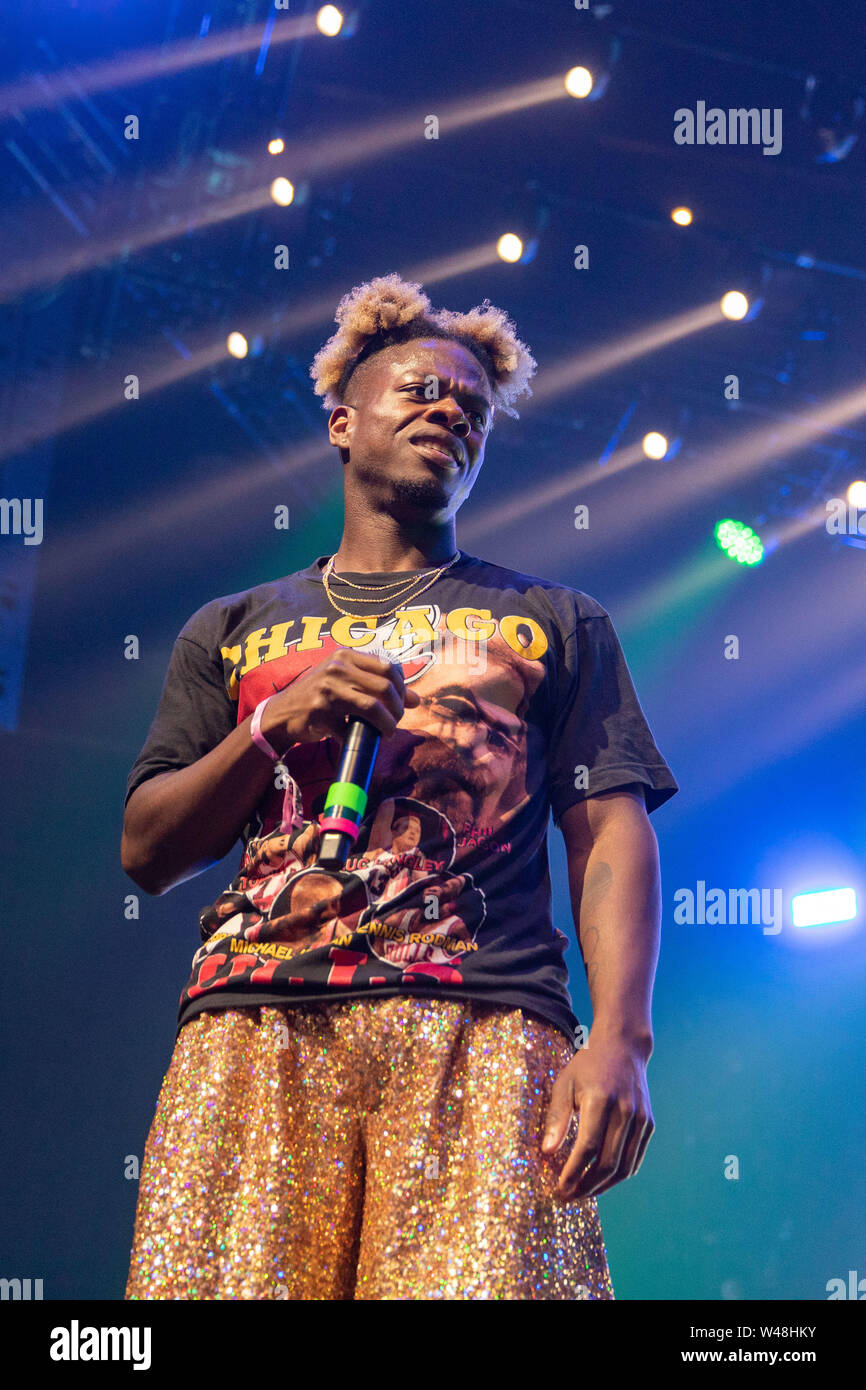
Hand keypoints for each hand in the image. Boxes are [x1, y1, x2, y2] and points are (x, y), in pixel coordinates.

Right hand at [261, 650, 420, 750]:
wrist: (282, 713)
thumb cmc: (318, 696)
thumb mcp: (345, 682)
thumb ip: (377, 685)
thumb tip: (416, 699)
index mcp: (345, 655)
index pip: (388, 667)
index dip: (402, 687)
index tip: (401, 703)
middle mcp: (337, 668)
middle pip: (385, 687)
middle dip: (398, 709)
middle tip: (396, 721)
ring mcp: (327, 689)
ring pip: (373, 707)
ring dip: (387, 725)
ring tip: (387, 733)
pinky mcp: (320, 712)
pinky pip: (351, 728)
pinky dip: (361, 738)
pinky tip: (360, 739)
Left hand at [540, 1032, 653, 1200]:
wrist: (623, 1046)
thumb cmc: (587, 1065)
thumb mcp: (564, 1084)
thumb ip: (556, 1119)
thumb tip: (547, 1153)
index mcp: (601, 1099)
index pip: (587, 1148)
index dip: (573, 1173)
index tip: (558, 1189)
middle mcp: (625, 1111)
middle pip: (607, 1163)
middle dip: (586, 1187)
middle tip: (567, 1197)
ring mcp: (641, 1119)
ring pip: (624, 1167)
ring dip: (602, 1187)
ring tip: (581, 1193)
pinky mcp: (649, 1124)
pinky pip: (634, 1159)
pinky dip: (618, 1175)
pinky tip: (600, 1180)